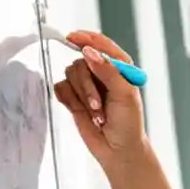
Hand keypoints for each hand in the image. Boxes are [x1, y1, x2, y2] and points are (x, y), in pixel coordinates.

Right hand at [52, 30, 147, 169]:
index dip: (88, 39)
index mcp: (120, 69)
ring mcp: (86, 85)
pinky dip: (70, 100)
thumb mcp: (125, 95)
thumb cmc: (129, 124)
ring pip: (70, 74)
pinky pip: (60, 87)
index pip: (102, 45)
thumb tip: (90, 52)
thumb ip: (108, 71)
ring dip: (82, 96)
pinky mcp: (73, 97)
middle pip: (80, 62)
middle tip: (99, 105)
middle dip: (87, 85)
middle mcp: (102, 74)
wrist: (118, 150)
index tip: (74, 38)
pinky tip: (82, 111)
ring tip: (97, 112)